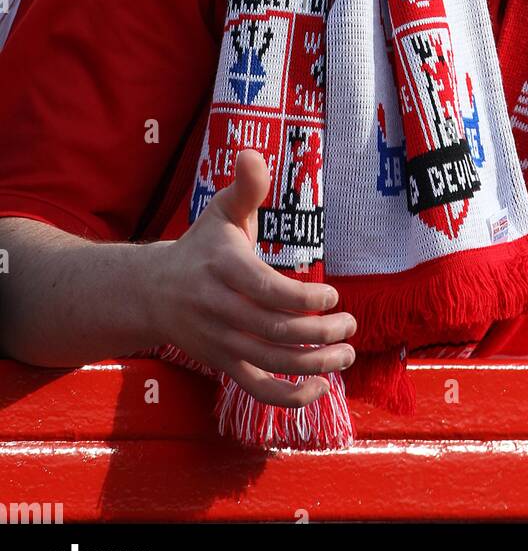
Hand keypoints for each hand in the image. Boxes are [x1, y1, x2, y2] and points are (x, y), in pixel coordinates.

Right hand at [146, 149, 355, 407]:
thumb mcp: (222, 212)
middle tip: (351, 324)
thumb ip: (246, 187)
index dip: (305, 299)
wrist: (153, 292)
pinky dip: (289, 398)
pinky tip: (321, 389)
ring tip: (347, 353)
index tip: (334, 296)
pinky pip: (256, 390)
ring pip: (271, 364)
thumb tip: (253, 152)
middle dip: (320, 333)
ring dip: (315, 365)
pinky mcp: (223, 364)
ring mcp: (221, 342)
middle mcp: (220, 310)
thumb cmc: (202, 247)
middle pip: (276, 332)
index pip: (268, 292)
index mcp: (224, 270)